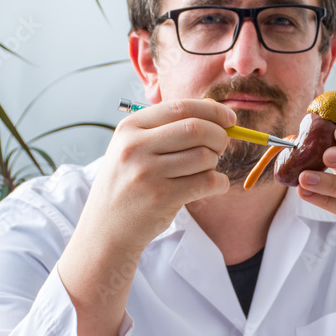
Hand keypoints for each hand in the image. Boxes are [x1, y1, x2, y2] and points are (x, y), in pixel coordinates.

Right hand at [82, 98, 232, 254]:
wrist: (106, 228)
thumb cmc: (128, 184)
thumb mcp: (133, 148)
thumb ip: (168, 127)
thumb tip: (213, 111)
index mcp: (130, 128)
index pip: (181, 107)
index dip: (212, 111)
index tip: (229, 119)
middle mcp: (136, 147)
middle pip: (197, 129)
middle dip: (220, 136)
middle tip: (221, 147)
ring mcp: (148, 172)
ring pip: (204, 156)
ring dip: (215, 163)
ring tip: (205, 170)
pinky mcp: (162, 197)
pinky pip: (207, 182)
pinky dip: (219, 183)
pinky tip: (213, 186)